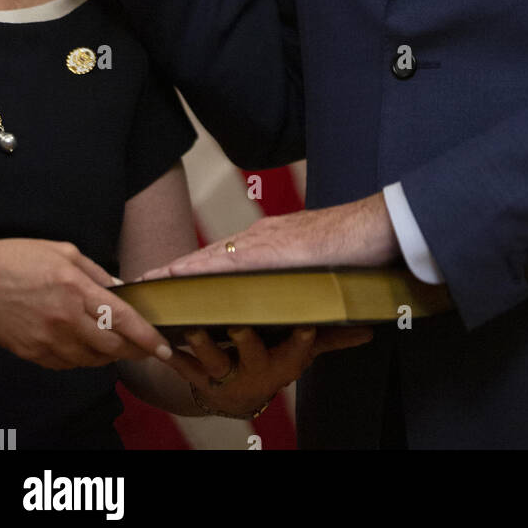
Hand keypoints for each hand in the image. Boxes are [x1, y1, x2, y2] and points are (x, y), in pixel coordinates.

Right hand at [0, 239, 175, 370]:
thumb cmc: (16, 259)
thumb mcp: (63, 251)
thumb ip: (96, 272)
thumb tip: (120, 289)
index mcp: (76, 289)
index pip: (123, 319)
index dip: (147, 336)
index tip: (163, 346)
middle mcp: (65, 319)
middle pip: (112, 347)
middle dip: (135, 350)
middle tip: (147, 348)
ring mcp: (47, 341)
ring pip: (91, 360)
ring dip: (110, 356)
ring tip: (119, 346)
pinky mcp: (32, 354)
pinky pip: (68, 365)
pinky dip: (84, 359)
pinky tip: (87, 347)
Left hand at [142, 195, 400, 278]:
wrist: (381, 226)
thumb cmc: (360, 246)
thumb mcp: (323, 269)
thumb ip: (306, 280)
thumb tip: (298, 302)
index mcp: (275, 240)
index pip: (226, 256)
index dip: (197, 266)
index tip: (171, 278)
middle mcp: (264, 235)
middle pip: (210, 254)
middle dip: (177, 268)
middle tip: (145, 281)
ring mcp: (267, 239)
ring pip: (211, 256)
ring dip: (179, 270)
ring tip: (150, 283)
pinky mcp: (273, 248)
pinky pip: (226, 262)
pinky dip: (199, 269)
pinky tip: (179, 278)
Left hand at [168, 324, 373, 417]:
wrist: (237, 396)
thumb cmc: (273, 362)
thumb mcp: (304, 352)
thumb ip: (333, 338)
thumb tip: (369, 330)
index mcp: (284, 361)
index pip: (298, 347)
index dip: (301, 337)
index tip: (305, 324)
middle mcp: (256, 369)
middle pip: (251, 351)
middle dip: (245, 337)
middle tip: (239, 321)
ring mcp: (226, 374)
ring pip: (213, 360)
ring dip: (202, 344)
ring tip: (193, 327)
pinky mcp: (198, 377)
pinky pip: (183, 367)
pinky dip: (172, 355)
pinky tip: (162, 342)